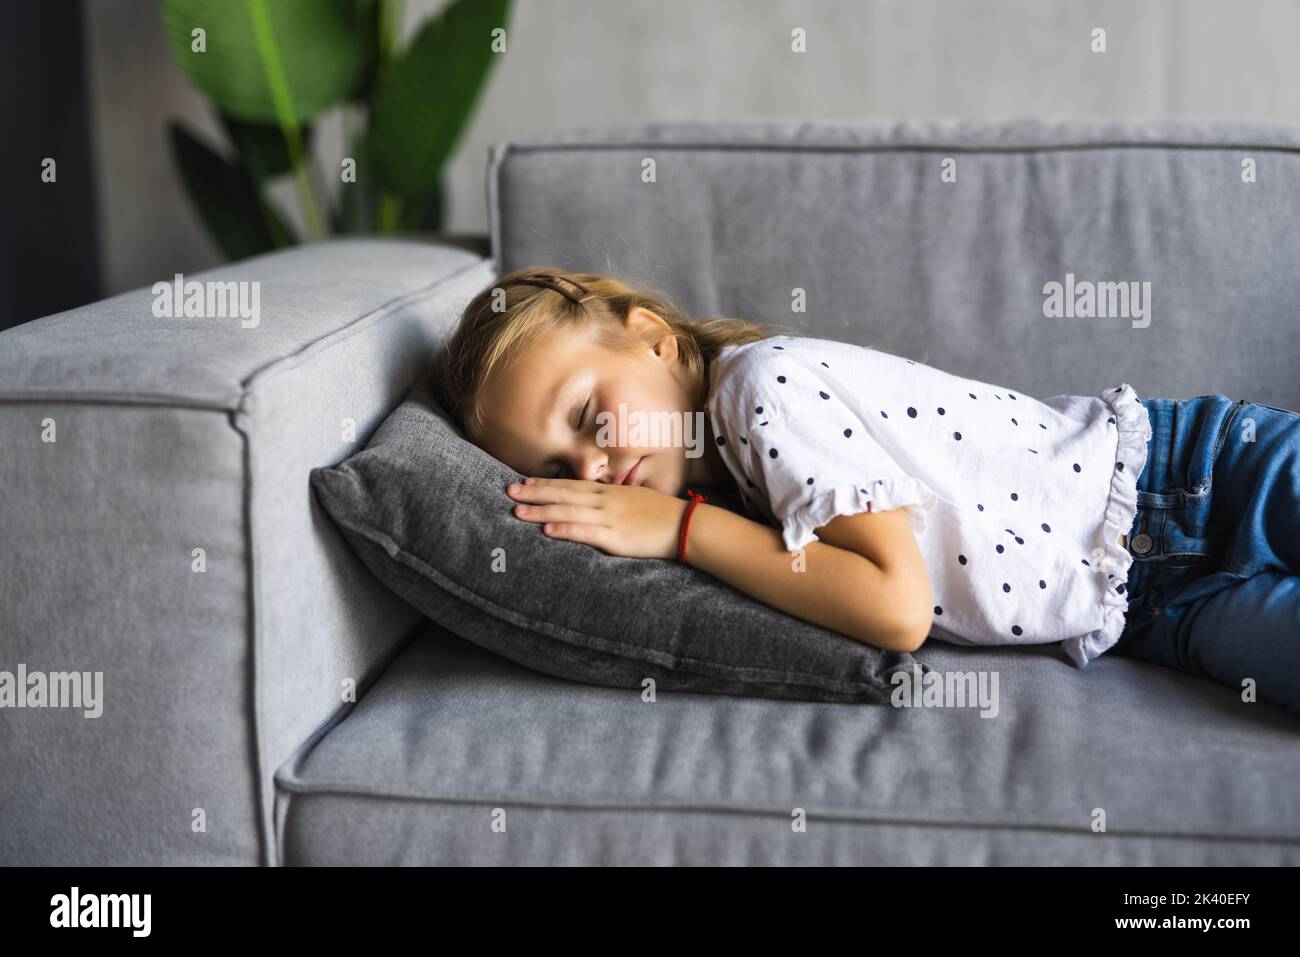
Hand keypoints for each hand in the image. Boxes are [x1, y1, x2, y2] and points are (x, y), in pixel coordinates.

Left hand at [505, 476, 688, 559]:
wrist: (687, 526)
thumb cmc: (664, 515)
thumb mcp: (637, 500)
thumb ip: (616, 501)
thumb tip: (597, 506)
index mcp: (611, 492)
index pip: (572, 484)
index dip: (547, 483)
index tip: (526, 482)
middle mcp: (606, 500)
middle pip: (563, 494)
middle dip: (534, 493)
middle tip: (509, 491)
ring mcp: (610, 517)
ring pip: (568, 511)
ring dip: (540, 511)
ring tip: (517, 512)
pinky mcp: (615, 537)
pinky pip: (584, 531)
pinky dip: (564, 529)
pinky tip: (546, 529)